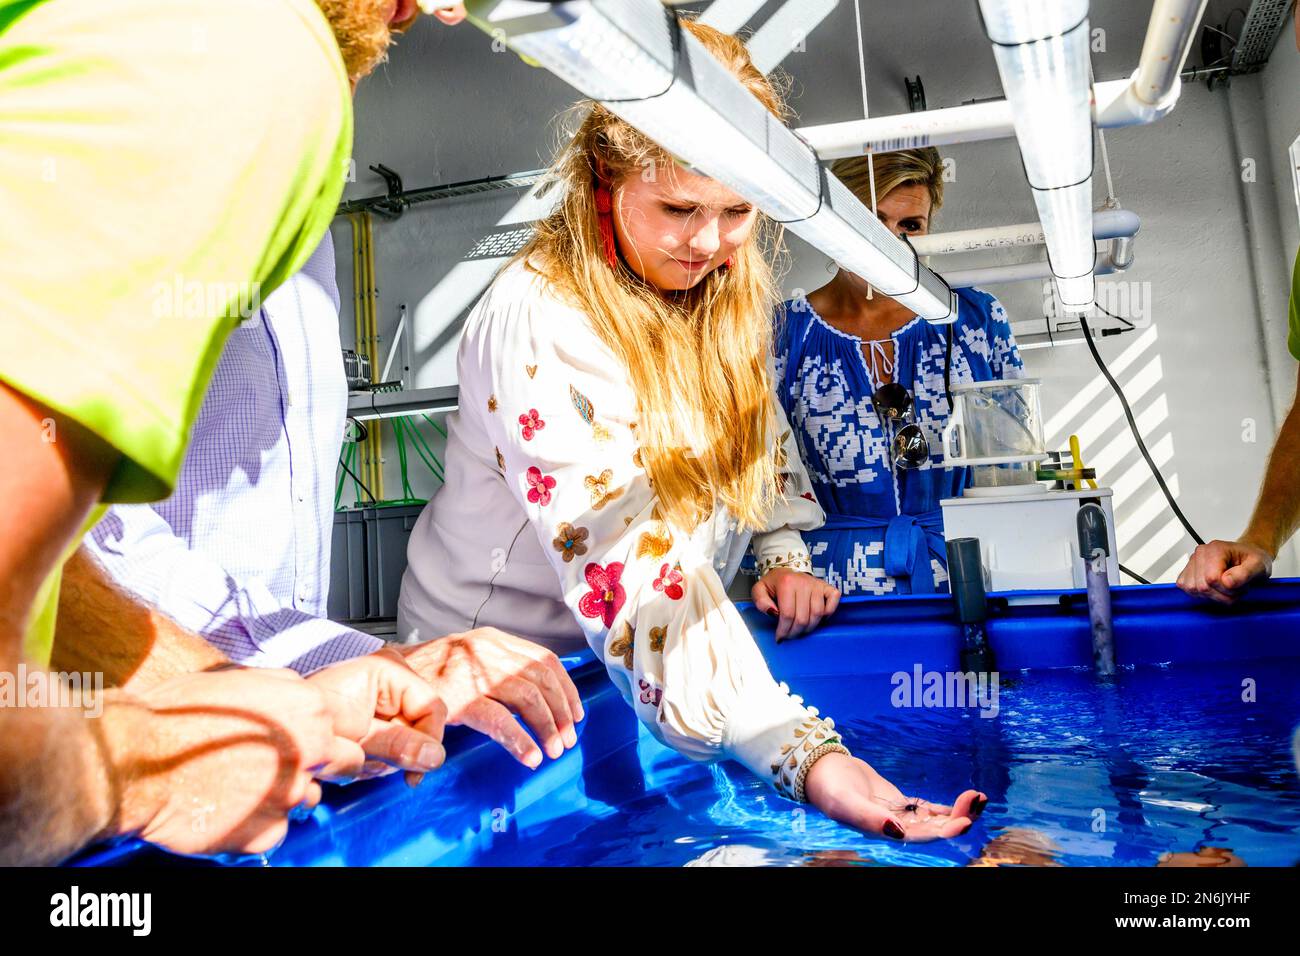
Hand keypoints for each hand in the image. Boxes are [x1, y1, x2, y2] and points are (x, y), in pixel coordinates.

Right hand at [108, 667, 370, 857]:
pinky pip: (276, 830)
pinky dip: (256, 823)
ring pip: (308, 799)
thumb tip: (297, 699)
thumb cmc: (179, 714)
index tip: (310, 741)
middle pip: (346, 764)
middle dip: (323, 766)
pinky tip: (228, 807)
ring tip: (243, 786)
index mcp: (309, 708)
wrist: (136, 759)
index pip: (346, 726)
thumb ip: (283, 691)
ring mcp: (291, 793)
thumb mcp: (243, 678)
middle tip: (286, 766)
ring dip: (285, 795)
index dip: (326, 735)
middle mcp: (310, 750)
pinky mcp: (267, 832)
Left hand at [307, 647, 446, 784]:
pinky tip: (362, 757)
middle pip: (423, 725)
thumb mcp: (359, 736)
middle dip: (402, 751)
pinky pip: (396, 745)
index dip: (429, 740)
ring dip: (389, 758)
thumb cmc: (307, 722)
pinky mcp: (378, 719)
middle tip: (375, 761)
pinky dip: (381, 759)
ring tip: (361, 757)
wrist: (278, 734)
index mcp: (389, 670)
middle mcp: (391, 679)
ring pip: (412, 739)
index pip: (432, 707)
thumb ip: (398, 743)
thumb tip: (435, 756)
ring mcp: (386, 699)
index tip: (416, 769)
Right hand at [398, 627, 582, 767]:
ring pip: (528, 698)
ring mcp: (473, 673)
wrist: (384, 674)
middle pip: (541, 679)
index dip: (566, 688)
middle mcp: (488, 652)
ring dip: (547, 727)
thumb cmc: (429, 673)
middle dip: (561, 712)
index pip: (544, 659)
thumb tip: (538, 696)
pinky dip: (520, 740)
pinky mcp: (458, 698)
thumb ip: (499, 668)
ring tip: (554, 751)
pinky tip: (530, 756)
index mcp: (494, 640)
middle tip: (568, 739)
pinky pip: (499, 721)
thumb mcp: (468, 658)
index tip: (576, 712)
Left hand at [751, 567, 839, 640]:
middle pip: (803, 618)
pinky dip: (828, 614)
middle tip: (790, 635)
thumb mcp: (759, 589)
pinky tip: (817, 618)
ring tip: (800, 629)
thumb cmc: (773, 583)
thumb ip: (760, 601)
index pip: (787, 614)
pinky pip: (833, 602)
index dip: (784, 630)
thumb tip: (772, 612)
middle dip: (795, 632)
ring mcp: (817, 584)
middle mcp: (804, 582)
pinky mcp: (827, 587)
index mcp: (786, 583)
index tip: (780, 637)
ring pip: (818, 614)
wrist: (786, 570)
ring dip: (809, 627)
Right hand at [803, 752, 985, 841]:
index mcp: (885, 833)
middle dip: (959, 816)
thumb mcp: (845, 802)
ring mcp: (900, 817)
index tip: (965, 821)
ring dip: (958, 811)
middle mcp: (897, 830)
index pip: (922, 836)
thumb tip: (897, 832)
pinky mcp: (901, 805)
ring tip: (978, 796)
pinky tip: (964, 800)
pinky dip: (947, 806)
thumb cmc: (830, 788)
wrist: (822, 772)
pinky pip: (929, 810)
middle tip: (977, 799)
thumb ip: (870, 818)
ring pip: (936, 820)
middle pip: (935, 829)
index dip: (945, 831)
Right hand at [1175, 539, 1273, 604]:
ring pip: (1193, 589)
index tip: (1241, 585)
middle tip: (1236, 588)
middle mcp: (1201, 553)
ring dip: (1213, 595)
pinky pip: (1187, 589)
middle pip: (1202, 586)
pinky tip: (1215, 588)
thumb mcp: (1259, 565)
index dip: (1228, 589)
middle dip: (1222, 594)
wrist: (1248, 558)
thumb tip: (1227, 582)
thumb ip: (1245, 574)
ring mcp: (1192, 562)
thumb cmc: (1253, 560)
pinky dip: (1202, 594)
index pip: (1212, 578)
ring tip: (1225, 587)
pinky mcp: (1186, 573)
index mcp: (1216, 549)